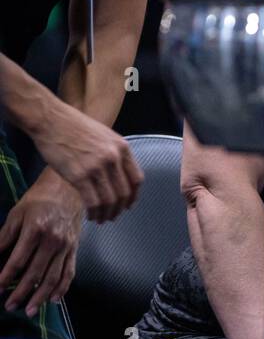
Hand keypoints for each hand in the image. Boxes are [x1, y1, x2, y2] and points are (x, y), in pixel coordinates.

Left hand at [0, 169, 83, 314]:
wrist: (69, 190)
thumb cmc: (39, 201)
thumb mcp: (17, 214)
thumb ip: (5, 237)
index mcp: (35, 230)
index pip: (17, 261)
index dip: (5, 278)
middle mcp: (52, 241)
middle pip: (35, 274)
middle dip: (21, 293)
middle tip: (10, 306)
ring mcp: (66, 247)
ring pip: (53, 277)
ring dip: (40, 297)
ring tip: (30, 311)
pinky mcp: (75, 250)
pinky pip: (69, 273)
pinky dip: (61, 288)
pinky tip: (53, 300)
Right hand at [31, 99, 142, 222]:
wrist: (51, 120)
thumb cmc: (74, 126)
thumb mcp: (104, 136)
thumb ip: (114, 154)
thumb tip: (118, 177)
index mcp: (122, 147)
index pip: (136, 179)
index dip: (133, 196)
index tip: (128, 205)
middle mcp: (113, 158)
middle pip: (124, 193)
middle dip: (119, 209)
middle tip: (113, 216)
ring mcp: (97, 167)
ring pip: (109, 201)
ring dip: (106, 214)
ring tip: (100, 219)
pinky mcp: (79, 176)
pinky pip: (93, 202)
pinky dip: (94, 212)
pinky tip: (90, 215)